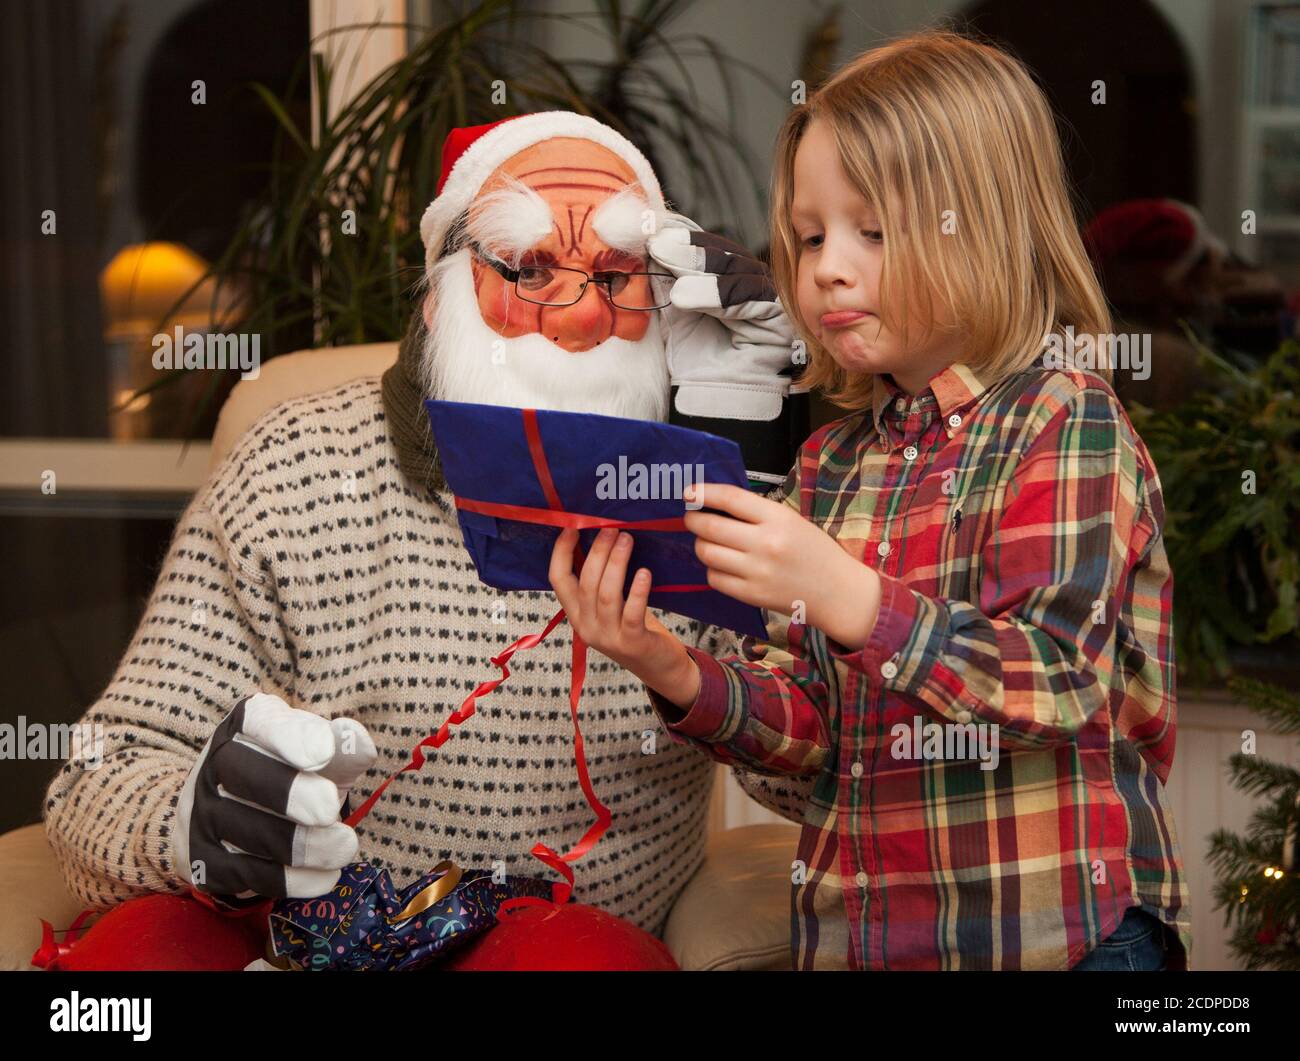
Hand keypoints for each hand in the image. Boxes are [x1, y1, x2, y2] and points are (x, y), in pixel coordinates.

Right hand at [174, 693, 376, 903]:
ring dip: (299, 844)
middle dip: (289, 793)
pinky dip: (289, 879)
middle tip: (330, 809)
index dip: (290, 736)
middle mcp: (214, 762)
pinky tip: (327, 876)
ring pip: (243, 830)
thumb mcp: (319, 752)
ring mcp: (200, 813)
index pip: (259, 720)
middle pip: (242, 773)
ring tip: (345, 846)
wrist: (235, 816)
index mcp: (245, 725)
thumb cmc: (290, 773)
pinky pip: (243, 874)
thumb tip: (361, 746)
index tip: (323, 754)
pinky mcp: (203, 861)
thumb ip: (342, 749)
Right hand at [548, 527, 699, 708]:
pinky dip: (638, 591)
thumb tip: (602, 536)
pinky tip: (644, 572)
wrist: (660, 667)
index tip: (573, 527)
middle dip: (597, 552)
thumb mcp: (611, 606)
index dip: (561, 552)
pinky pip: (632, 612)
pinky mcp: (632, 642)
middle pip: (584, 583)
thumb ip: (601, 581)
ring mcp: (608, 637)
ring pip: (606, 594)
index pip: (557, 580)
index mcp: (576, 614)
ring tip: (627, 540)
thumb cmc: (636, 628)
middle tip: (612, 529)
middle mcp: (586, 626)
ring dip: (617, 563)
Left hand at [648, 213, 794, 421]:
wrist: (715, 397)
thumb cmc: (696, 359)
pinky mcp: (780, 315)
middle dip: (686, 248)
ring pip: (734, 270)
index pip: (705, 245)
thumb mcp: (672, 312)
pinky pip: (749, 296)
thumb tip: (649, 245)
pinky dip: (718, 293)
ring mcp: (766, 295)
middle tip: (656, 244)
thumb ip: (665, 280)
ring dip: (697, 266)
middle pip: (721, 253)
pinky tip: (687, 294)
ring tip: (665, 264)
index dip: (679, 236)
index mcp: (724, 274)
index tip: (649, 231)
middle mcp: (747, 279)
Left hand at [682, 481, 881, 650]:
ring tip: (708, 542)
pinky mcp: (752, 595)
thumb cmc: (815, 551)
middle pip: (710, 527)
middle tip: (691, 518)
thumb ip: (757, 512)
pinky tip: (723, 566)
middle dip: (693, 520)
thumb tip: (715, 503)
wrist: (838, 592)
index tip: (688, 492)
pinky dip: (713, 570)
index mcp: (777, 518)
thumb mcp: (791, 520)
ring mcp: (757, 572)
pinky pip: (715, 579)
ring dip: (701, 545)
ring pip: (707, 553)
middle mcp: (765, 543)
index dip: (703, 492)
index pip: (730, 498)